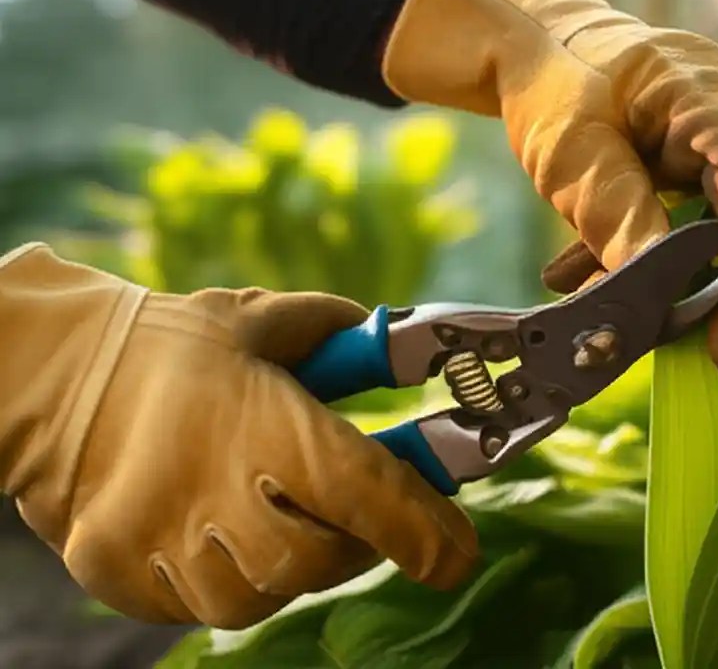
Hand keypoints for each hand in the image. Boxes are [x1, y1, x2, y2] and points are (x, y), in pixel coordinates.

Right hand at [0, 246, 477, 629]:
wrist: (51, 374)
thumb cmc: (172, 346)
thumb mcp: (265, 321)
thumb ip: (345, 337)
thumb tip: (407, 352)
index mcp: (259, 424)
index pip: (363, 493)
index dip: (423, 529)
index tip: (456, 552)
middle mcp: (209, 492)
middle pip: (317, 561)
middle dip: (356, 544)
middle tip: (359, 516)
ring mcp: (157, 543)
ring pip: (259, 595)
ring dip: (291, 565)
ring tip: (277, 516)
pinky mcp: (119, 575)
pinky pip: (200, 607)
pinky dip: (231, 578)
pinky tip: (222, 532)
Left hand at [380, 0, 717, 375]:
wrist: (545, 52)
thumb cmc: (559, 86)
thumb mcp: (573, 153)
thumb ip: (615, 217)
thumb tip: (650, 297)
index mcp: (710, 99)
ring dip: (700, 290)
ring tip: (659, 337)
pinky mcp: (707, 180)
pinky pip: (704, 234)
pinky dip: (662, 269)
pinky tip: (602, 288)